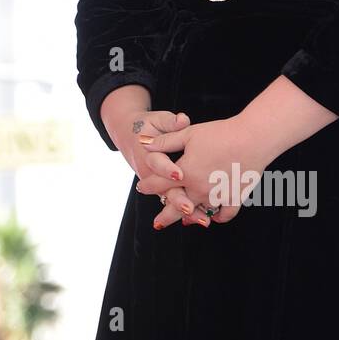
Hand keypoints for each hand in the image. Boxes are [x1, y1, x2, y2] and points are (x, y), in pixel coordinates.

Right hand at [106, 107, 201, 224]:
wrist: (130, 136)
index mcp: (147, 154)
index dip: (166, 169)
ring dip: (187, 211)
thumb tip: (182, 120)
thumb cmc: (147, 126)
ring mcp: (157, 185)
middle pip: (163, 190)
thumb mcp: (157, 120)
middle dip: (177, 200)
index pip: (156, 163)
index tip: (179, 174)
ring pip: (172, 200)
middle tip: (189, 207)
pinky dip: (192, 212)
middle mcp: (151, 174)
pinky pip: (177, 203)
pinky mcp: (165, 190)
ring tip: (204, 220)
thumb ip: (170, 122)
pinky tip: (208, 219)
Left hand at [135, 115, 264, 228]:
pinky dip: (219, 216)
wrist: (253, 138)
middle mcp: (199, 188)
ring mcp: (218, 195)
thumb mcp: (188, 134)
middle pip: (176, 206)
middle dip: (165, 216)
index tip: (141, 188)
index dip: (148, 186)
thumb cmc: (220, 133)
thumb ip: (164, 142)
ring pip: (200, 212)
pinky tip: (214, 216)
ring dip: (191, 217)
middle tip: (157, 224)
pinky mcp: (235, 197)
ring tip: (185, 222)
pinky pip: (225, 213)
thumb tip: (144, 144)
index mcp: (185, 172)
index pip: (160, 184)